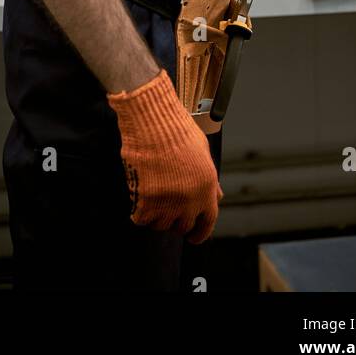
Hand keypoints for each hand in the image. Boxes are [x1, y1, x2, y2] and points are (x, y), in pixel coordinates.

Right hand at [108, 68, 221, 243]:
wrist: (153, 118)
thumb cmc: (176, 129)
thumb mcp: (203, 152)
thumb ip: (210, 179)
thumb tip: (217, 197)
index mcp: (207, 188)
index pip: (207, 224)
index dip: (199, 233)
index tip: (192, 236)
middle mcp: (190, 199)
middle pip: (181, 227)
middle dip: (175, 220)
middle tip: (165, 208)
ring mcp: (167, 201)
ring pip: (160, 225)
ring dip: (155, 216)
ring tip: (151, 198)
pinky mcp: (145, 199)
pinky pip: (140, 219)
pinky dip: (138, 212)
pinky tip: (138, 199)